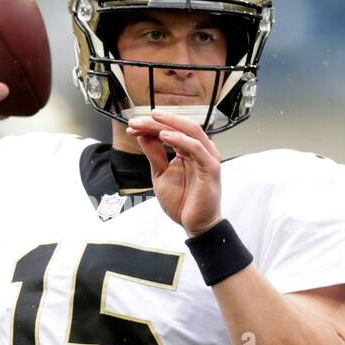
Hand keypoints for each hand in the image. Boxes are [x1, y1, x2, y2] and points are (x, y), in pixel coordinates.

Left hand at [126, 111, 222, 236]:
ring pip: (190, 131)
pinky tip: (163, 136)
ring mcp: (207, 157)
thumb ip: (154, 155)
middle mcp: (199, 150)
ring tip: (149, 122)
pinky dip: (179, 139)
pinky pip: (196, 148)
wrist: (195, 224)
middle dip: (157, 121)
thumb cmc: (183, 202)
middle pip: (180, 126)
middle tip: (137, 120)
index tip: (132, 125)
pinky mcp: (211, 167)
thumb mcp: (160, 174)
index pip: (171, 131)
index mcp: (188, 150)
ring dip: (168, 124)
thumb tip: (143, 135)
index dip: (150, 126)